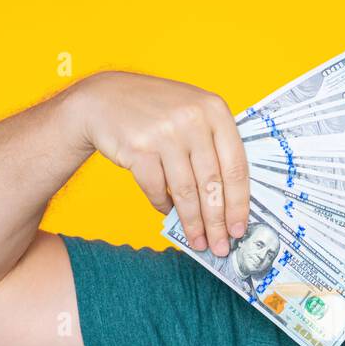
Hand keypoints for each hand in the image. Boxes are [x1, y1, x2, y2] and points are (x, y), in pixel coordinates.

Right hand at [72, 70, 248, 256]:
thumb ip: (215, 145)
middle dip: (217, 222)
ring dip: (193, 223)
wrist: (105, 99)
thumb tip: (231, 202)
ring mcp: (165, 133)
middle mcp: (192, 118)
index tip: (239, 228)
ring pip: (186, 191)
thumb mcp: (193, 112)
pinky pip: (157, 189)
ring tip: (198, 242)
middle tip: (221, 247)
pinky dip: (164, 205)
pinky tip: (169, 213)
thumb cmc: (157, 112)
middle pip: (212, 183)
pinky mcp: (139, 148)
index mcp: (215, 109)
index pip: (236, 166)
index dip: (239, 203)